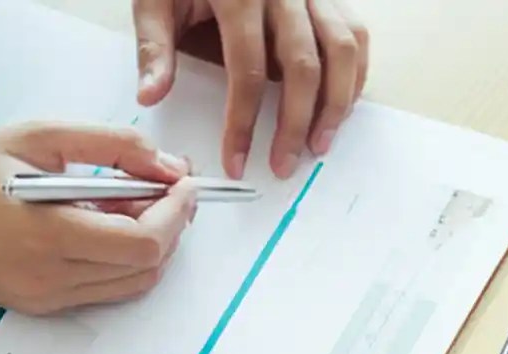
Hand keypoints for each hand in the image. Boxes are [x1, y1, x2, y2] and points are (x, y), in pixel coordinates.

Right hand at [0, 123, 196, 315]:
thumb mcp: (39, 138)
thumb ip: (111, 147)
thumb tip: (166, 166)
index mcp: (48, 235)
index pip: (144, 243)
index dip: (176, 214)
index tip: (183, 183)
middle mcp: (48, 279)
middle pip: (146, 267)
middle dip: (169, 227)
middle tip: (162, 189)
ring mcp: (43, 299)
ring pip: (130, 285)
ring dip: (147, 246)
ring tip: (128, 204)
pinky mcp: (37, 307)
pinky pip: (101, 291)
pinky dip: (118, 260)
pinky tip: (100, 226)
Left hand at [133, 0, 368, 179]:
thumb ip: (153, 45)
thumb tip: (151, 96)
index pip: (247, 71)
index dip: (243, 122)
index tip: (236, 160)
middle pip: (302, 67)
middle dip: (294, 124)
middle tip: (283, 164)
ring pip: (341, 51)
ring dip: (335, 104)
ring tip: (319, 144)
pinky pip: (356, 34)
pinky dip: (356, 74)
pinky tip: (341, 106)